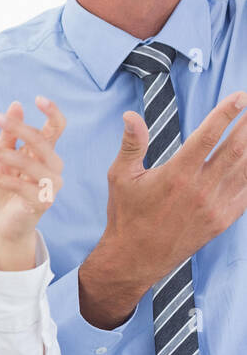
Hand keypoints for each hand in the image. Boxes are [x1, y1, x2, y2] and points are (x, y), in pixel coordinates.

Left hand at [0, 97, 65, 270]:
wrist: (6, 221)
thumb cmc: (6, 186)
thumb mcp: (3, 157)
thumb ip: (9, 134)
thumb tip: (16, 104)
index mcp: (47, 153)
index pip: (57, 128)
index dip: (52, 113)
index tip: (37, 98)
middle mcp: (54, 167)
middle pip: (41, 141)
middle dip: (18, 127)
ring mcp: (51, 185)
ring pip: (27, 162)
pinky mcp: (41, 201)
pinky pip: (18, 185)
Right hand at [79, 91, 246, 327]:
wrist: (137, 257)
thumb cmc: (126, 215)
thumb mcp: (120, 176)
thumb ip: (131, 144)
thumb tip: (131, 116)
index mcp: (176, 175)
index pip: (208, 137)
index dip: (225, 114)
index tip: (239, 98)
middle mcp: (200, 190)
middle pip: (235, 150)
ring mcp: (215, 206)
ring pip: (245, 170)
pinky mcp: (223, 220)